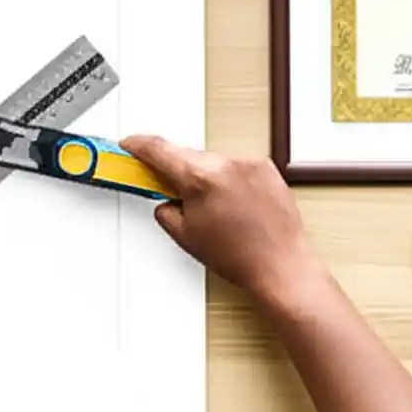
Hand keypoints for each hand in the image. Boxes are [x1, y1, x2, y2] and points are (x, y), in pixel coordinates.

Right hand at [120, 136, 324, 309]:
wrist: (280, 266)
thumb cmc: (239, 257)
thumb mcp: (185, 235)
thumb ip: (165, 208)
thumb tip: (162, 197)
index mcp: (200, 177)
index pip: (158, 148)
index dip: (138, 145)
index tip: (130, 145)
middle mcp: (225, 163)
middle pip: (186, 155)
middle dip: (176, 171)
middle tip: (174, 193)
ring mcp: (248, 162)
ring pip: (211, 160)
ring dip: (204, 176)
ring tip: (214, 210)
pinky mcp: (265, 167)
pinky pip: (234, 165)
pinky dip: (227, 179)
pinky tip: (232, 205)